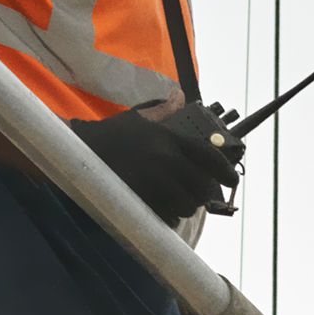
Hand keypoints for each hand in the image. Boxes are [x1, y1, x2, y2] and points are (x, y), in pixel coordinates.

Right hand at [92, 99, 247, 225]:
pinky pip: (167, 217)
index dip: (225, 170)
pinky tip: (166, 212)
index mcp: (168, 139)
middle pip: (201, 186)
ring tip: (180, 203)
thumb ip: (163, 111)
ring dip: (186, 207)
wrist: (80, 151)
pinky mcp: (140, 199)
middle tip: (198, 195)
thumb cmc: (111, 135)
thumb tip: (179, 96)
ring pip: (186, 204)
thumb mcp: (139, 118)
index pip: (208, 156)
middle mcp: (164, 159)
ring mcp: (152, 181)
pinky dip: (170, 218)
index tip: (233, 179)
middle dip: (202, 193)